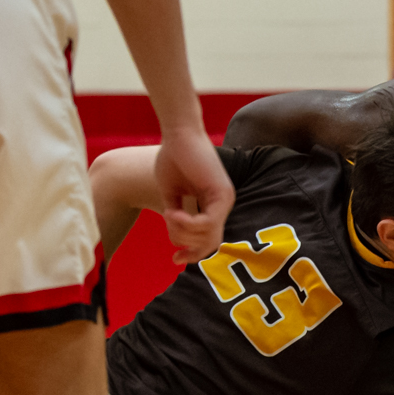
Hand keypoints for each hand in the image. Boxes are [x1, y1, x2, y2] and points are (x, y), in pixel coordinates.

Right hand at [154, 127, 234, 263]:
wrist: (177, 134)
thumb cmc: (172, 159)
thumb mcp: (172, 197)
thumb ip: (178, 218)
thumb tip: (177, 241)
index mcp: (213, 206)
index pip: (210, 241)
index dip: (193, 255)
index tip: (175, 260)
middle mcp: (223, 205)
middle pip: (210, 244)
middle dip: (186, 244)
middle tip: (168, 224)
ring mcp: (225, 200)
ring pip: (209, 237)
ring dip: (183, 232)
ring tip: (169, 214)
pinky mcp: (222, 194)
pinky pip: (207, 223)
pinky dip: (187, 224)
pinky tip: (172, 212)